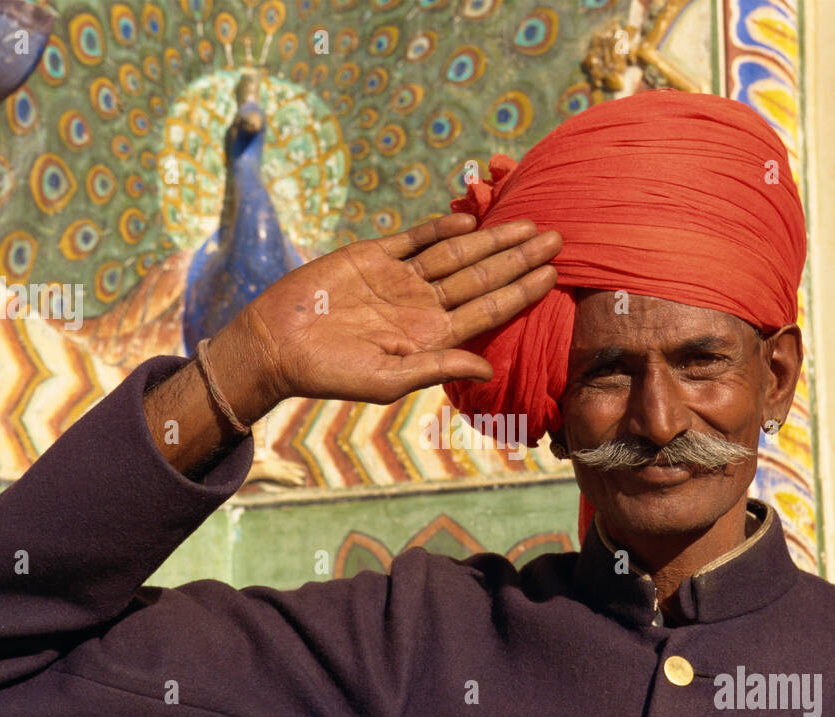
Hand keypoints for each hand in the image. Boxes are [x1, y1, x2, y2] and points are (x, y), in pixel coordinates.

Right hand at [239, 213, 560, 408]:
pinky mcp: (372, 258)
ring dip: (492, 239)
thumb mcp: (386, 380)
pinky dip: (441, 227)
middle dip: (519, 258)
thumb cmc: (328, 373)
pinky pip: (415, 239)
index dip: (521, 292)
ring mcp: (400, 280)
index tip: (553, 275)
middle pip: (482, 277)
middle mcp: (422, 306)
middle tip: (560, 238)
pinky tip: (471, 217)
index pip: (487, 311)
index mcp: (431, 337)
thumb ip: (438, 369)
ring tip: (529, 224)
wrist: (275, 345)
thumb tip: (488, 368)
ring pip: (456, 254)